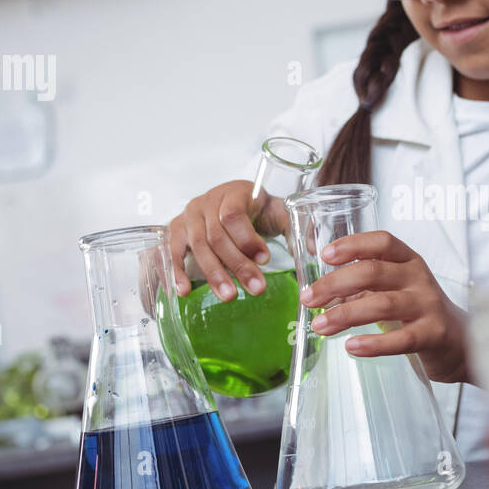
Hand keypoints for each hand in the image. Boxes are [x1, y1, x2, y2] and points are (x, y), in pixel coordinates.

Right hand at [168, 180, 289, 299]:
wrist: (231, 200)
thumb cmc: (255, 209)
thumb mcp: (277, 211)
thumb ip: (294, 227)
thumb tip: (315, 250)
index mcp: (234, 193)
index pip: (233, 215)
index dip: (248, 239)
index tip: (265, 259)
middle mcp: (207, 202)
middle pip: (217, 235)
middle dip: (237, 265)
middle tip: (256, 289)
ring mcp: (189, 216)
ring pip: (198, 246)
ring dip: (214, 274)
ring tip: (229, 296)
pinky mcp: (176, 230)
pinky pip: (173, 252)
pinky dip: (177, 272)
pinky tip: (184, 292)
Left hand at [299, 230, 469, 383]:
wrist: (462, 342)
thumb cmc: (419, 313)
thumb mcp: (394, 290)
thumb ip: (361, 289)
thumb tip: (319, 296)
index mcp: (409, 261)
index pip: (382, 242)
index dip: (353, 245)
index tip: (325, 255)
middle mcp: (419, 278)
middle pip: (373, 272)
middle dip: (335, 284)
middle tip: (309, 299)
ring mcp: (428, 305)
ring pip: (382, 304)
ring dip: (345, 315)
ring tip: (320, 326)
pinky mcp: (433, 334)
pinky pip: (401, 338)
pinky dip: (373, 344)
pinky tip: (351, 347)